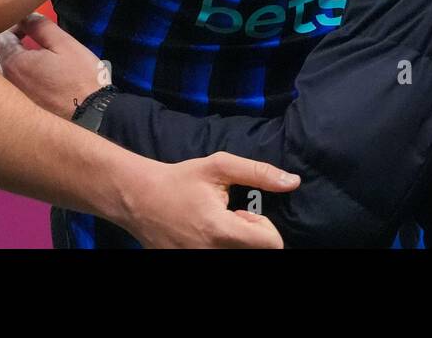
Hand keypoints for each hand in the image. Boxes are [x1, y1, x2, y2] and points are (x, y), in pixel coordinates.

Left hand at [0, 13, 108, 118]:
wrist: (92, 118)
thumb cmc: (80, 78)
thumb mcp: (66, 45)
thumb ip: (42, 27)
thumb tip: (25, 16)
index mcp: (14, 63)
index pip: (1, 38)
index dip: (15, 28)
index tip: (30, 28)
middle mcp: (3, 84)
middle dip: (10, 49)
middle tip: (30, 46)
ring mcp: (8, 103)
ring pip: (0, 79)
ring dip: (11, 69)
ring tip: (32, 67)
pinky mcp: (17, 117)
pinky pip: (8, 96)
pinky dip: (15, 86)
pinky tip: (35, 87)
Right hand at [124, 151, 299, 248]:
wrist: (138, 198)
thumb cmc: (180, 180)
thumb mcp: (219, 166)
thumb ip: (259, 173)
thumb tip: (294, 182)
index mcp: (220, 230)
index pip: (270, 245)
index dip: (266, 228)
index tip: (247, 213)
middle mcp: (210, 254)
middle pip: (255, 253)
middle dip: (251, 236)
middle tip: (232, 218)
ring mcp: (197, 262)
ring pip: (238, 257)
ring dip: (237, 244)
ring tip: (218, 227)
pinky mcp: (187, 264)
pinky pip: (220, 259)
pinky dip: (220, 249)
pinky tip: (204, 235)